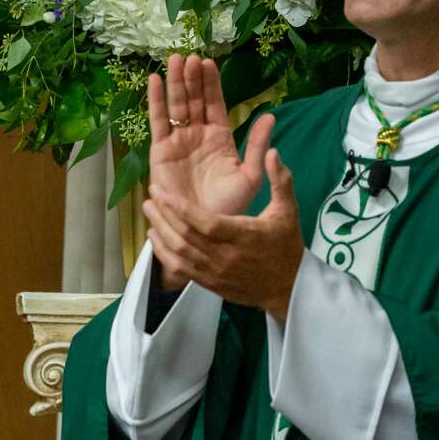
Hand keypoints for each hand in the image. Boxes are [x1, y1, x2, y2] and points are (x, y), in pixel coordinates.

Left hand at [142, 146, 302, 320]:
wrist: (288, 287)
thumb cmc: (287, 245)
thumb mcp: (288, 210)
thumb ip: (280, 180)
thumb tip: (272, 152)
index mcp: (243, 235)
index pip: (204, 222)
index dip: (180, 208)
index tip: (163, 192)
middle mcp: (225, 256)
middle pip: (185, 236)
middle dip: (164, 215)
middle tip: (151, 196)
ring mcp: (215, 272)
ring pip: (179, 252)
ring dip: (160, 231)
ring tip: (149, 212)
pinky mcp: (209, 283)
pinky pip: (180, 268)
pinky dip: (164, 252)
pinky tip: (155, 238)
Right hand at [147, 54, 275, 289]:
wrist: (205, 230)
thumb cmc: (230, 206)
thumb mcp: (251, 175)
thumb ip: (258, 145)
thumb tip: (270, 115)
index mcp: (221, 138)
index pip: (216, 104)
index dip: (212, 84)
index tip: (209, 62)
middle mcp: (199, 135)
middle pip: (194, 99)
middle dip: (192, 77)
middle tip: (189, 55)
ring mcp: (179, 141)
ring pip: (176, 105)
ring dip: (175, 82)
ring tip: (174, 60)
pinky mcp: (161, 151)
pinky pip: (158, 122)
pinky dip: (155, 100)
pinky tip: (153, 80)